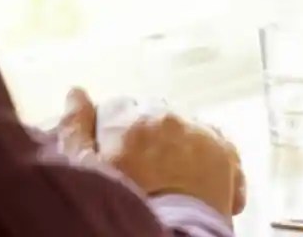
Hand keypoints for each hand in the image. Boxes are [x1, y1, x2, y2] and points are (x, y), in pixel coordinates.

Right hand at [57, 88, 245, 216]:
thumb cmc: (122, 208)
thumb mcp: (83, 172)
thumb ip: (75, 129)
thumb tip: (77, 93)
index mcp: (128, 123)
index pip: (115, 107)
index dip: (109, 130)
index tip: (109, 151)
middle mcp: (167, 120)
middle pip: (150, 111)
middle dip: (142, 130)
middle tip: (137, 165)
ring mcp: (201, 135)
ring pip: (183, 122)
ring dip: (174, 138)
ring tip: (166, 173)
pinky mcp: (226, 154)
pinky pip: (217, 139)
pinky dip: (208, 151)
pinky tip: (196, 174)